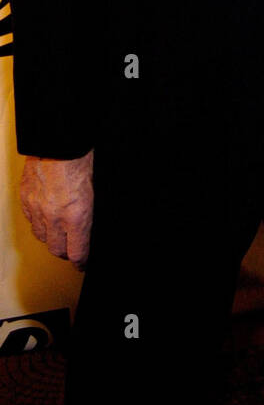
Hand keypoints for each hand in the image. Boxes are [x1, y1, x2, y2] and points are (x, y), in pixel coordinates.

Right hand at [19, 151, 93, 268]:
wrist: (58, 140)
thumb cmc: (80, 159)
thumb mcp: (95, 190)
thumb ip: (89, 213)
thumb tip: (88, 226)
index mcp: (77, 215)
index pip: (77, 252)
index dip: (81, 262)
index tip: (83, 263)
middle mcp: (55, 216)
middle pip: (57, 250)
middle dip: (66, 251)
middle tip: (72, 247)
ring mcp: (38, 208)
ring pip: (42, 237)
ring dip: (51, 237)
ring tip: (59, 231)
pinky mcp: (26, 199)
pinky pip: (31, 221)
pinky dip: (39, 222)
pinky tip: (46, 216)